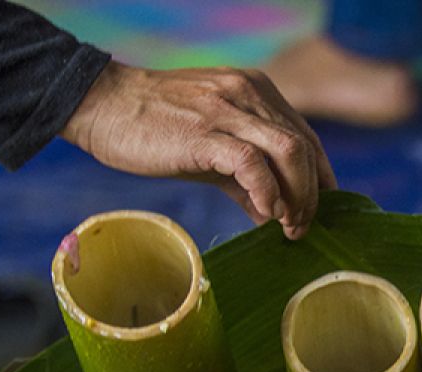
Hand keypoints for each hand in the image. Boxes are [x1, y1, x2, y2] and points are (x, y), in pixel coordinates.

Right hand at [61, 61, 336, 238]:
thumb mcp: (213, 149)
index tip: (316, 211)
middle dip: (311, 194)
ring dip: (296, 196)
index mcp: (256, 92)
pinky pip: (252, 162)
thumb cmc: (156, 129)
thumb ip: (247, 179)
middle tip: (300, 228)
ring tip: (287, 226)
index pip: (307, 138)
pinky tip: (265, 213)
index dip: (320, 179)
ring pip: (289, 152)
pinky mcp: (205, 132)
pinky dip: (266, 191)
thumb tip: (274, 217)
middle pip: (305, 148)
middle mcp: (249, 94)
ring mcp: (228, 110)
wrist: (101, 105)